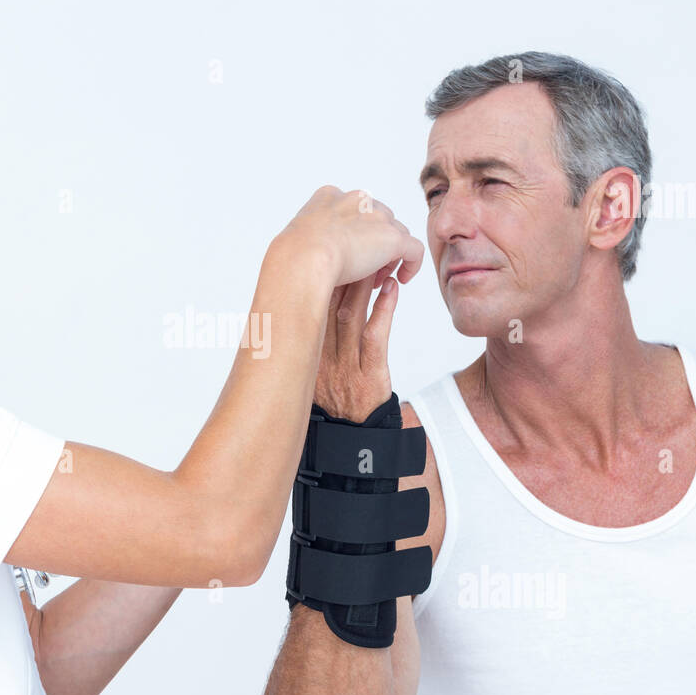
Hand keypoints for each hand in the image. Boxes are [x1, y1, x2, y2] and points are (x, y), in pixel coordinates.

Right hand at [278, 186, 423, 289]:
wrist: (303, 257)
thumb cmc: (291, 255)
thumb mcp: (295, 238)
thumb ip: (308, 238)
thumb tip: (304, 250)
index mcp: (329, 196)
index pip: (353, 210)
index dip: (355, 234)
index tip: (348, 256)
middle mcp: (357, 200)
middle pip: (377, 219)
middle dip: (374, 244)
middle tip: (366, 271)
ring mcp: (376, 217)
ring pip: (395, 233)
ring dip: (389, 255)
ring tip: (379, 279)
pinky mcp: (392, 238)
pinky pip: (413, 249)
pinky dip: (411, 264)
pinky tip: (402, 278)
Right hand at [314, 261, 400, 423]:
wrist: (350, 448)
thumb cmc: (332, 412)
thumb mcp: (310, 378)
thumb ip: (308, 348)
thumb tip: (304, 314)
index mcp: (305, 357)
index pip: (310, 310)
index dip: (318, 280)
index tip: (324, 253)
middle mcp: (321, 360)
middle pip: (328, 307)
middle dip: (340, 274)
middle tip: (349, 246)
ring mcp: (345, 368)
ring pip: (351, 318)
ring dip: (362, 285)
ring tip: (374, 259)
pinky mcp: (370, 379)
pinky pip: (376, 339)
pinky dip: (384, 311)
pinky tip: (391, 289)